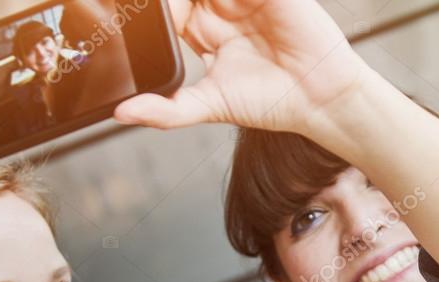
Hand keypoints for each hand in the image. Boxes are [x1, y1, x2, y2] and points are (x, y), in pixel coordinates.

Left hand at [113, 0, 366, 134]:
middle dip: (166, 1)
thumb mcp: (207, 107)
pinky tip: (220, 4)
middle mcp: (220, 4)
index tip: (123, 14)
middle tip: (132, 4)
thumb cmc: (266, 101)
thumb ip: (165, 111)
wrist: (316, 97)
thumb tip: (122, 113)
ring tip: (207, 24)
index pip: (166, 7)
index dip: (149, 10)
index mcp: (201, 27)